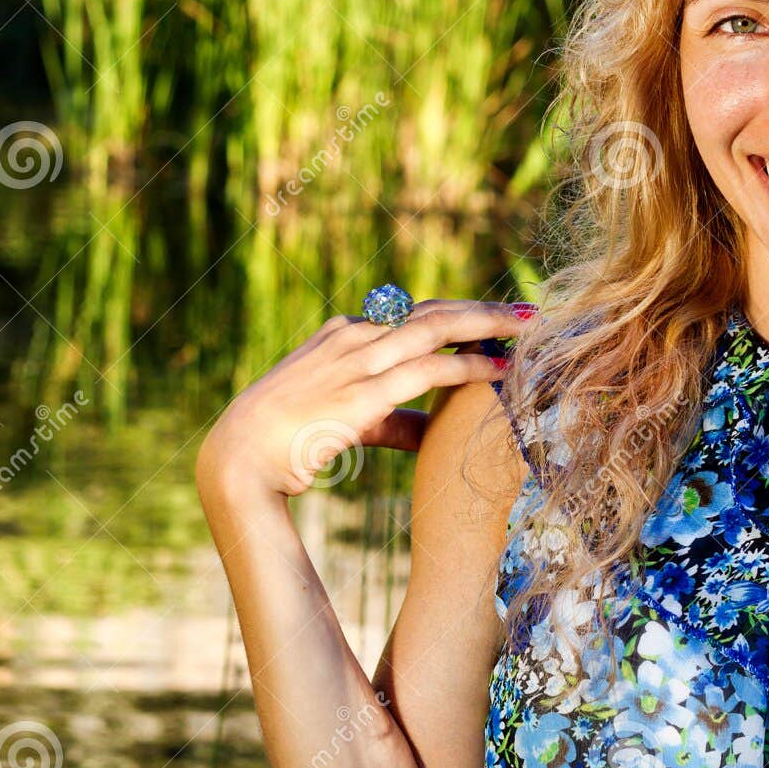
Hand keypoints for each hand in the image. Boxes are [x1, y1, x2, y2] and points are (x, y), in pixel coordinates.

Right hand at [199, 299, 527, 498]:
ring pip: (437, 328)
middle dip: (482, 309)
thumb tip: (433, 430)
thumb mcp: (346, 419)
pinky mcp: (364, 392)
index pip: (412, 314)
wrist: (239, 458)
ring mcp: (358, 360)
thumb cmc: (287, 442)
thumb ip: (394, 420)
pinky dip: (470, 364)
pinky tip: (501, 368)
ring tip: (528, 329)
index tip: (492, 318)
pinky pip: (431, 369)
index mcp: (343, 335)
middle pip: (432, 311)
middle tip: (526, 309)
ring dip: (487, 326)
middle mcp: (353, 337)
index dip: (457, 314)